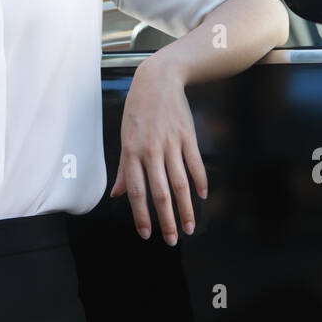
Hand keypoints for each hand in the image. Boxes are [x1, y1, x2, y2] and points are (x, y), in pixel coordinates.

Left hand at [108, 59, 207, 244]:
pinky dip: (200, 181)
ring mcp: (170, 143)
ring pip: (180, 183)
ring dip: (186, 208)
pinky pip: (195, 163)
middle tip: (172, 240)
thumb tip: (117, 195)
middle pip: (160, 192)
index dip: (141, 215)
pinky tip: (203, 196)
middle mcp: (150, 150)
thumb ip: (124, 168)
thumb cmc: (137, 111)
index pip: (136, 191)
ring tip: (190, 227)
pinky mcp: (187, 136)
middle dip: (166, 220)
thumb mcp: (125, 137)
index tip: (147, 234)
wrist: (157, 80)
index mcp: (131, 152)